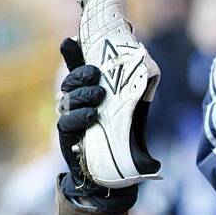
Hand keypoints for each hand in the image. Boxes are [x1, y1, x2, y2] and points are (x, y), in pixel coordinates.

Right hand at [56, 38, 137, 213]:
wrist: (110, 175)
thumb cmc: (121, 139)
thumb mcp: (131, 113)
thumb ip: (134, 93)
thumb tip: (149, 69)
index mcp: (88, 91)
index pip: (77, 68)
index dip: (72, 53)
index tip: (72, 40)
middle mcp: (75, 102)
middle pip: (70, 81)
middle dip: (80, 73)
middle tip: (95, 72)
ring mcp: (69, 119)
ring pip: (67, 100)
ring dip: (82, 94)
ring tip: (99, 95)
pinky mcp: (67, 137)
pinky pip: (66, 123)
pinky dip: (78, 117)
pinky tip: (91, 116)